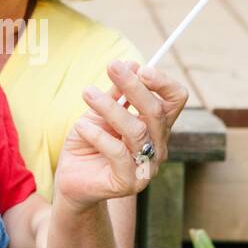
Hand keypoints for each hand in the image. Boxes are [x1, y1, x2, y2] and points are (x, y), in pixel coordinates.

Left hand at [55, 60, 189, 208]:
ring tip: (87, 93)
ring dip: (110, 108)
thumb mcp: (99, 112)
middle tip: (112, 66)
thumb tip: (130, 64)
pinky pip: (118, 153)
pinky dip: (98, 135)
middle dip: (134, 87)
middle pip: (157, 112)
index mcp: (156, 126)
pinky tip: (80, 126)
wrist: (72, 178)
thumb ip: (115, 93)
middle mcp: (157, 146)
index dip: (163, 82)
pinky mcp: (129, 183)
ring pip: (136, 130)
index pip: (175, 100)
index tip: (140, 68)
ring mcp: (147, 167)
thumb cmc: (88, 142)